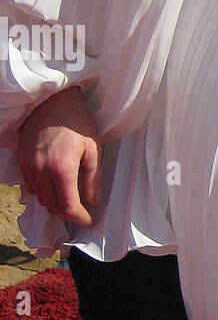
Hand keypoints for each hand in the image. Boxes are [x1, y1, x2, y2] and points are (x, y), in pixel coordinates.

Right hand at [16, 86, 100, 225]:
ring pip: (40, 198)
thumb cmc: (77, 122)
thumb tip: (94, 203)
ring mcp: (28, 166)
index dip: (79, 218)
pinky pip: (30, 187)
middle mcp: (40, 170)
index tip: (89, 220)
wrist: (52, 100)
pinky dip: (42, 192)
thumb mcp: (93, 149)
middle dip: (68, 214)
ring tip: (70, 200)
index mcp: (61, 168)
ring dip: (55, 204)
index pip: (67, 206)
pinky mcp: (20, 160)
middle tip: (81, 212)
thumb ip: (93, 179)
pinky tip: (55, 187)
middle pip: (52, 206)